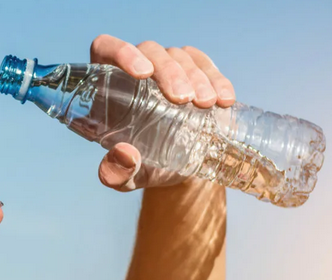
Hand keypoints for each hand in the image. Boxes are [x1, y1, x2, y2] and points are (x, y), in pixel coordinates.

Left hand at [89, 34, 235, 191]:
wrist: (178, 171)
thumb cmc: (143, 169)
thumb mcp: (127, 178)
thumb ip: (116, 173)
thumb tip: (124, 155)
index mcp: (106, 88)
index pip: (106, 49)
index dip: (122, 52)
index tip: (144, 74)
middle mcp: (135, 70)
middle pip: (149, 51)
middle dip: (169, 72)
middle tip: (183, 100)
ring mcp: (166, 68)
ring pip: (178, 55)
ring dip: (195, 76)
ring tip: (206, 104)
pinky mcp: (193, 72)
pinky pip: (204, 63)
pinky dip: (217, 79)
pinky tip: (225, 101)